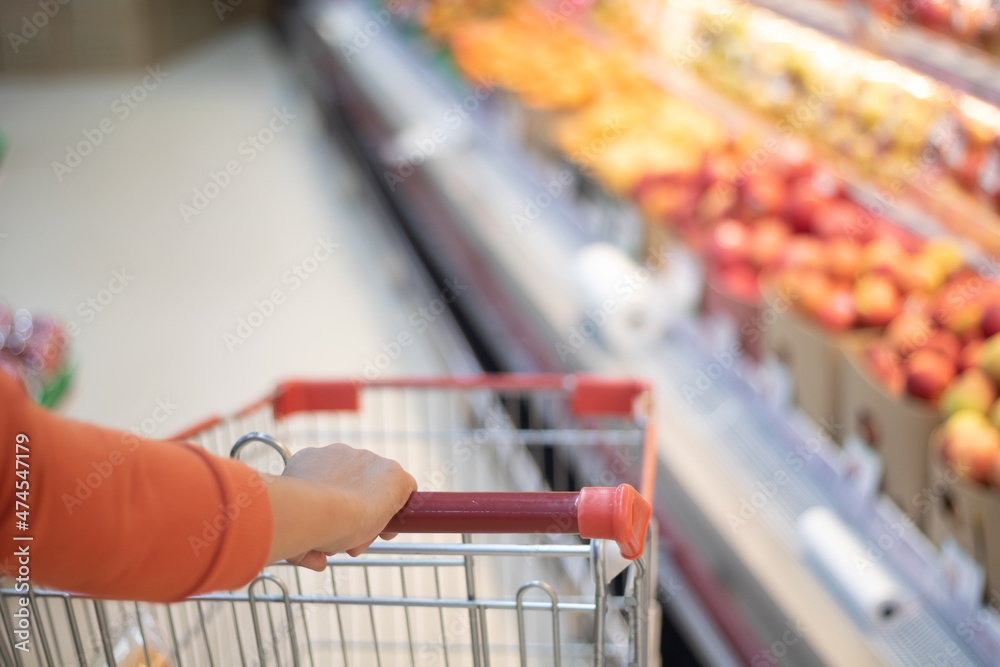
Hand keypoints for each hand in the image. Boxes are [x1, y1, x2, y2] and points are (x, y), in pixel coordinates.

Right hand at [263, 444, 415, 570]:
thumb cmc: (300, 523)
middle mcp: (340, 454)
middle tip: (350, 539)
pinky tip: (389, 526)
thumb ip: (305, 550)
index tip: (336, 532)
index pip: (328, 484)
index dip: (334, 511)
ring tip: (364, 538)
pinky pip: (402, 489)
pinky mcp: (394, 472)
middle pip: (355, 487)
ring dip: (374, 513)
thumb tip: (318, 562)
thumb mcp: (295, 536)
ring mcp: (369, 460)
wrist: (321, 511)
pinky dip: (398, 508)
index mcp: (310, 460)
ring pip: (377, 490)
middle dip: (354, 513)